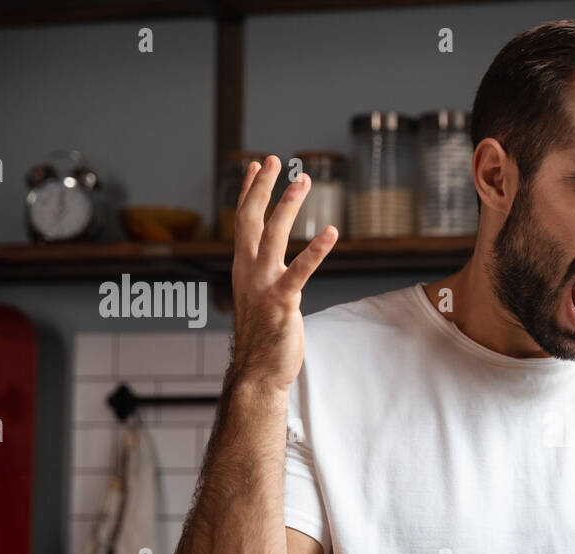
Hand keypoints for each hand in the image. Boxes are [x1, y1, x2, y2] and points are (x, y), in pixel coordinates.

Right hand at [229, 155, 338, 390]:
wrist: (257, 373)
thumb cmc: (263, 339)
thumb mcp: (260, 300)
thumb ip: (264, 280)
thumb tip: (274, 272)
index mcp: (243, 269)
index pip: (243, 222)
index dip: (248, 192)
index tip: (255, 166)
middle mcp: (248, 271)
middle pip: (251, 219)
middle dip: (261, 187)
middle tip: (274, 159)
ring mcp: (263, 285)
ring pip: (273, 235)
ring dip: (288, 205)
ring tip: (302, 180)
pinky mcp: (282, 301)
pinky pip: (300, 271)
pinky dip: (316, 250)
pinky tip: (331, 232)